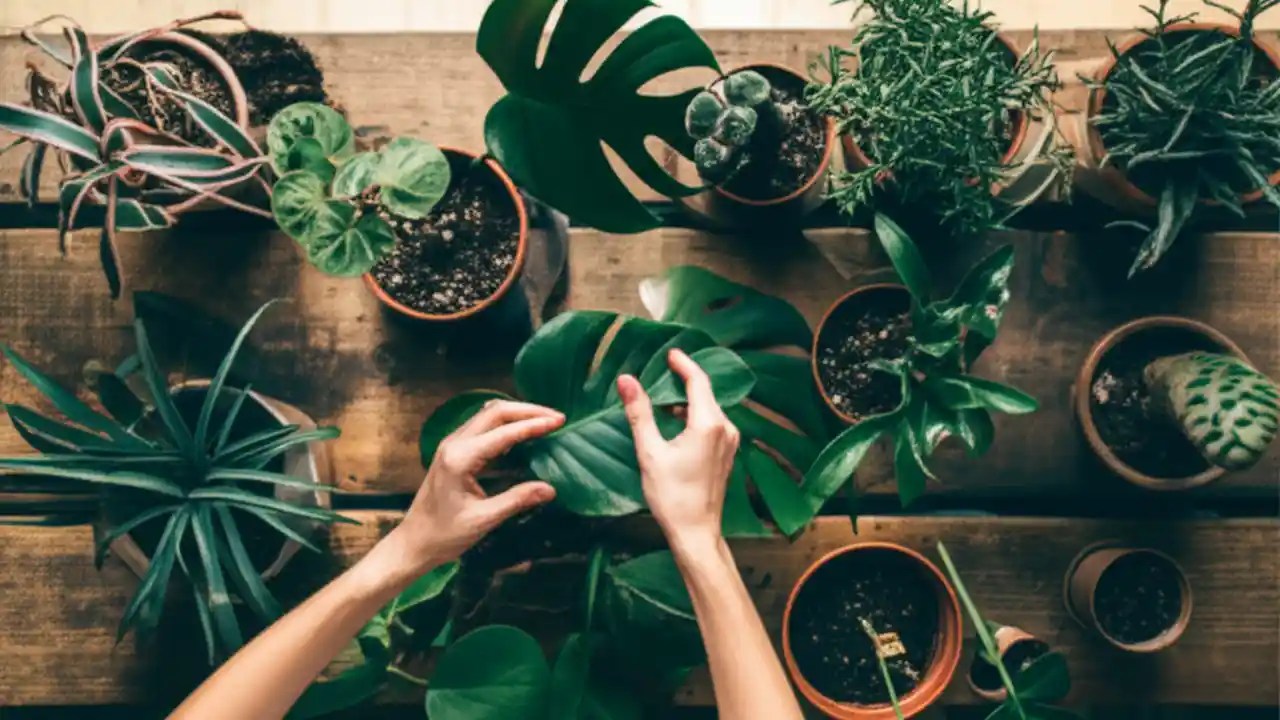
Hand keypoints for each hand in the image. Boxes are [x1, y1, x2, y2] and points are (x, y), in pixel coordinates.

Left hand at [387, 400, 562, 574]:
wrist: (414, 542)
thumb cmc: (445, 535)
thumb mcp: (483, 520)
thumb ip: (516, 500)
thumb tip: (550, 489)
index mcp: (460, 458)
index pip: (504, 432)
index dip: (533, 425)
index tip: (559, 422)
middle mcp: (455, 443)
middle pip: (495, 411)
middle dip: (528, 411)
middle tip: (557, 417)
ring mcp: (452, 444)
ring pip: (488, 414)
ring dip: (517, 414)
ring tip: (544, 420)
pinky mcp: (454, 450)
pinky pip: (482, 426)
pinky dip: (505, 423)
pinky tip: (521, 433)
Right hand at [617, 349, 738, 546]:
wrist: (696, 532)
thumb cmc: (672, 496)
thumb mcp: (650, 452)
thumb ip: (639, 413)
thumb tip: (627, 381)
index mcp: (709, 424)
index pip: (698, 380)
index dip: (683, 364)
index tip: (670, 353)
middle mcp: (726, 429)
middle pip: (705, 393)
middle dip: (684, 380)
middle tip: (662, 371)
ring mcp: (730, 442)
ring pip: (709, 409)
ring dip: (687, 401)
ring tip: (664, 399)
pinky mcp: (727, 454)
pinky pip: (712, 424)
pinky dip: (694, 417)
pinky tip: (676, 425)